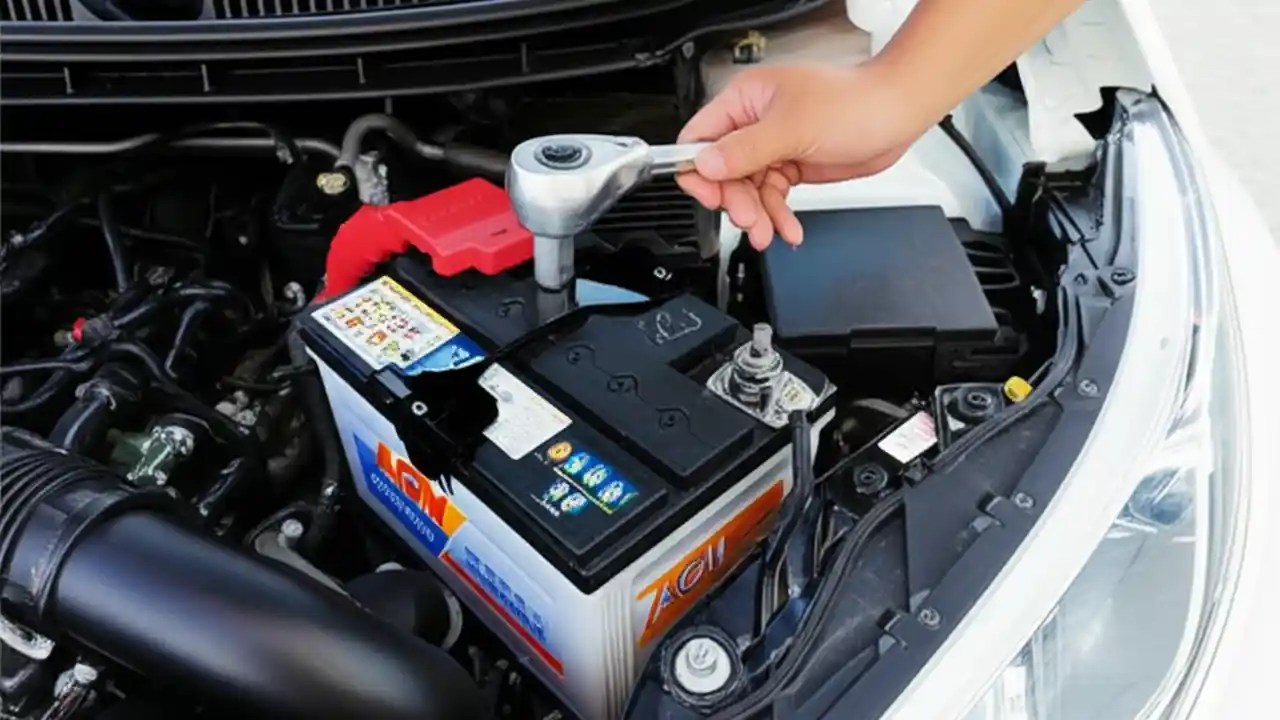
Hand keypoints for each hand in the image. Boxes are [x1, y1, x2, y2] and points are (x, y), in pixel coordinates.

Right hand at [677, 64, 916, 249]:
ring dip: (758, 215)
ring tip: (769, 233)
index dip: (699, 170)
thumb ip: (745, 150)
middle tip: (750, 220)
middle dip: (737, 200)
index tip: (711, 196)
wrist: (897, 114)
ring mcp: (773, 145)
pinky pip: (772, 196)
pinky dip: (778, 216)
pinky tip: (788, 229)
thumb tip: (705, 165)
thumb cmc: (854, 103)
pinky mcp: (791, 164)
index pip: (700, 138)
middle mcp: (754, 122)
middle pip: (723, 172)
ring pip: (748, 189)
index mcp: (745, 100)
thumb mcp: (793, 128)